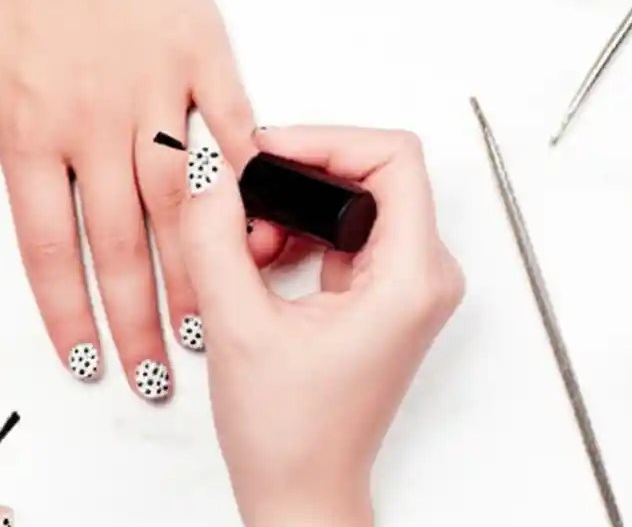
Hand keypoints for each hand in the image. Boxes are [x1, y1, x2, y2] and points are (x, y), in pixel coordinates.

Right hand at [179, 127, 464, 526]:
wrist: (302, 493)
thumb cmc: (289, 434)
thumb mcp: (236, 325)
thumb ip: (216, 237)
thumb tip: (208, 171)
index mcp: (409, 279)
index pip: (394, 157)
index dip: (326, 140)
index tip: (269, 152)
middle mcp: (422, 276)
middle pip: (373, 173)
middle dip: (299, 177)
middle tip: (244, 202)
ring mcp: (405, 286)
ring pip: (354, 200)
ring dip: (292, 206)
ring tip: (244, 244)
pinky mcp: (381, 295)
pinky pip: (343, 231)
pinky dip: (296, 231)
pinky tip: (256, 260)